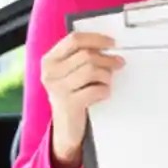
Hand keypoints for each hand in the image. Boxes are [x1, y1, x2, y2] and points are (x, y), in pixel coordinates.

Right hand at [40, 31, 124, 167]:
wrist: (65, 128)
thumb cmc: (72, 95)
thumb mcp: (69, 73)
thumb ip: (81, 57)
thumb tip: (108, 45)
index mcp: (49, 60)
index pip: (74, 39)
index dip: (96, 39)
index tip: (112, 43)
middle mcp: (50, 73)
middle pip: (86, 55)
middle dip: (107, 58)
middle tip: (118, 63)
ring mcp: (58, 89)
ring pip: (92, 70)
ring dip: (106, 75)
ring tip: (108, 81)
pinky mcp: (69, 104)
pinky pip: (96, 90)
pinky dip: (104, 91)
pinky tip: (103, 94)